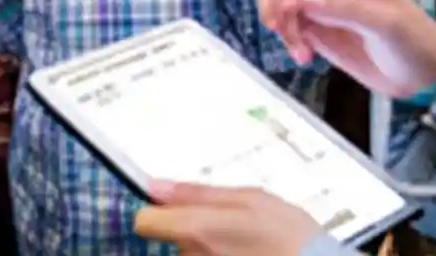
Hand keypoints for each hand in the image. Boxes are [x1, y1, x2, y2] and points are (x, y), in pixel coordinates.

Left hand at [134, 182, 321, 255]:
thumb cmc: (292, 237)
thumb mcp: (249, 198)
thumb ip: (197, 193)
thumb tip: (156, 186)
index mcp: (195, 229)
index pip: (143, 221)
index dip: (156, 212)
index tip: (170, 208)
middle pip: (171, 239)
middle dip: (192, 230)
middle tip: (227, 226)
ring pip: (190, 254)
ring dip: (208, 247)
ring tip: (242, 243)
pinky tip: (244, 253)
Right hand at [259, 0, 435, 98]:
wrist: (421, 77)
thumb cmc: (412, 42)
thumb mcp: (385, 24)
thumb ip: (344, 9)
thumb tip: (303, 0)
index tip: (286, 10)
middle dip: (275, 2)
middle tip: (277, 28)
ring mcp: (321, 5)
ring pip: (281, 3)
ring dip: (282, 26)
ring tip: (301, 53)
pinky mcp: (316, 29)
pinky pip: (289, 26)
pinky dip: (288, 40)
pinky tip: (304, 58)